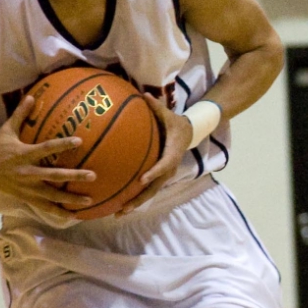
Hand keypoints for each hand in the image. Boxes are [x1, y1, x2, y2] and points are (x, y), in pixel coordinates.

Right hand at [0, 95, 95, 219]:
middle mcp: (27, 173)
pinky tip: (74, 216)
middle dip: (73, 177)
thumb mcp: (6, 130)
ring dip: (70, 199)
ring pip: (51, 197)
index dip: (62, 145)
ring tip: (89, 200)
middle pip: (53, 176)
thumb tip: (31, 96)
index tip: (79, 141)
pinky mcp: (26, 198)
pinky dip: (59, 212)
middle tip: (92, 175)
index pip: (46, 149)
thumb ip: (20, 114)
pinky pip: (45, 207)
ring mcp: (27, 188)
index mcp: (23, 155)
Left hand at [116, 93, 191, 214]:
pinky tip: (120, 205)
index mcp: (172, 154)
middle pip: (154, 187)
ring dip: (135, 204)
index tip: (141, 180)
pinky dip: (136, 198)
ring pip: (150, 193)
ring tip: (118, 213)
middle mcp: (169, 168)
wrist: (189, 133)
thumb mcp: (168, 114)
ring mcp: (165, 175)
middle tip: (124, 207)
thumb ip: (156, 106)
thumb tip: (144, 94)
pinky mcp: (160, 177)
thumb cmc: (175, 123)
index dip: (153, 173)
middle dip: (139, 198)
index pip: (163, 165)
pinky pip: (148, 190)